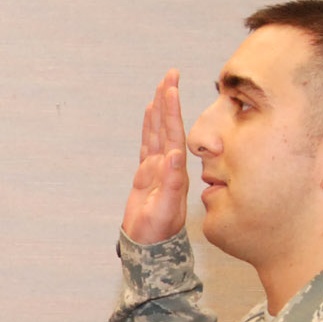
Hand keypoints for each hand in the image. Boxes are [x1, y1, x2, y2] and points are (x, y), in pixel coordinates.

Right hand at [122, 69, 188, 245]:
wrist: (150, 246)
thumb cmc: (158, 232)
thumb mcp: (165, 209)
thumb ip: (171, 183)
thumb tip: (174, 155)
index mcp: (175, 170)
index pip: (174, 133)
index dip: (172, 110)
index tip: (172, 87)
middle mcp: (169, 165)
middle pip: (168, 126)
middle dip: (168, 101)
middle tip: (170, 75)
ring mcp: (158, 168)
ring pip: (158, 132)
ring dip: (160, 109)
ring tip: (162, 87)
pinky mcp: (147, 173)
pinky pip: (148, 144)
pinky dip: (149, 127)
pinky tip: (150, 113)